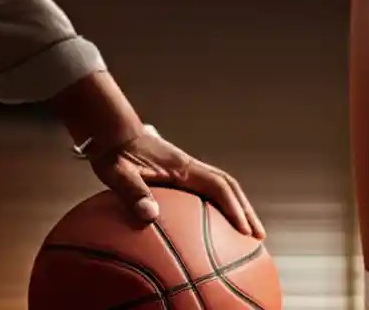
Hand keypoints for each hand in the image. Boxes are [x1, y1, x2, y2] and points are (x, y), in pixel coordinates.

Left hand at [89, 131, 267, 239]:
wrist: (109, 131)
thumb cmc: (112, 152)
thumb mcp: (117, 174)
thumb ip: (132, 192)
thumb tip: (150, 215)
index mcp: (182, 167)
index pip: (218, 186)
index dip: (234, 208)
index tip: (245, 231)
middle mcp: (189, 166)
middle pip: (228, 187)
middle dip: (245, 211)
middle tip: (258, 236)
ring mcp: (185, 168)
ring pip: (221, 186)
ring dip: (236, 207)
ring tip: (245, 233)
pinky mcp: (178, 173)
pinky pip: (206, 190)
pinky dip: (218, 205)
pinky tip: (212, 226)